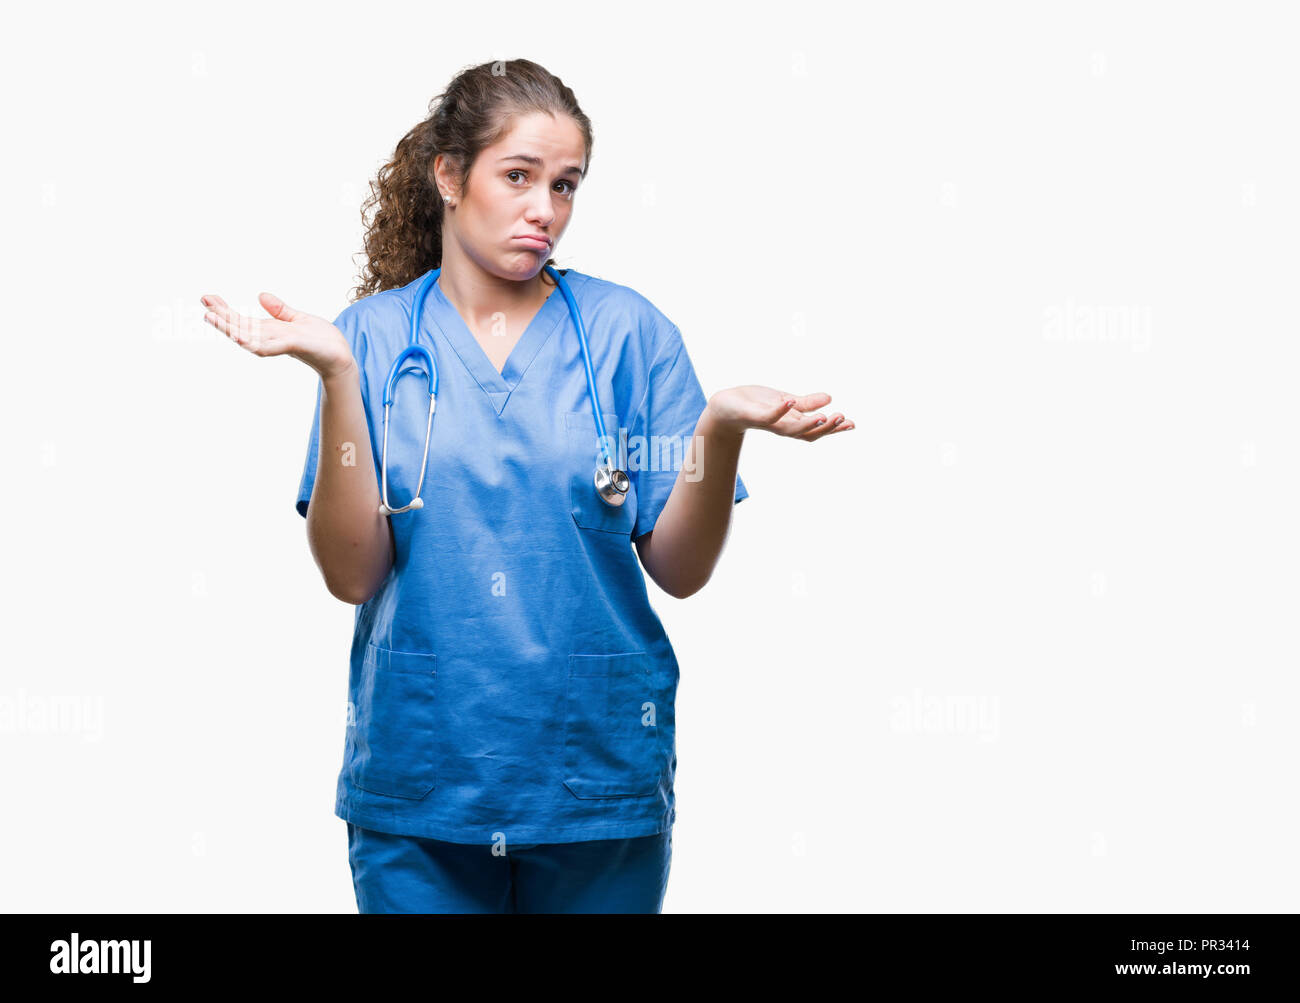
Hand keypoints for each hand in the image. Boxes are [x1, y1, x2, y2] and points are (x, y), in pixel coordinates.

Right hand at [201, 292, 354, 380]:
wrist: (340, 355)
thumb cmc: (321, 340)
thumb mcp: (298, 319)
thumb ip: (280, 310)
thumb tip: (260, 295)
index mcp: (270, 330)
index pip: (241, 319)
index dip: (224, 309)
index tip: (207, 297)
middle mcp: (270, 339)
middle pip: (239, 327)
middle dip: (221, 317)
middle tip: (203, 303)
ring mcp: (279, 344)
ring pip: (248, 337)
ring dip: (229, 328)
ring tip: (210, 317)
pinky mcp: (292, 347)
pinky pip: (269, 346)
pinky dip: (255, 342)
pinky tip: (240, 336)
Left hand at [706, 385, 854, 439]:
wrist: (725, 407)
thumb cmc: (755, 404)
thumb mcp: (785, 401)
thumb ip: (806, 403)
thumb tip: (830, 398)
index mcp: (792, 423)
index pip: (816, 429)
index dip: (834, 428)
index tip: (852, 424)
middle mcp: (782, 427)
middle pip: (808, 434)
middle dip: (826, 428)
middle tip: (843, 419)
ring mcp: (769, 423)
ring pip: (791, 430)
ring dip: (808, 424)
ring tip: (824, 415)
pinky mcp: (754, 416)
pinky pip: (768, 416)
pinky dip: (779, 411)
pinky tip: (790, 401)